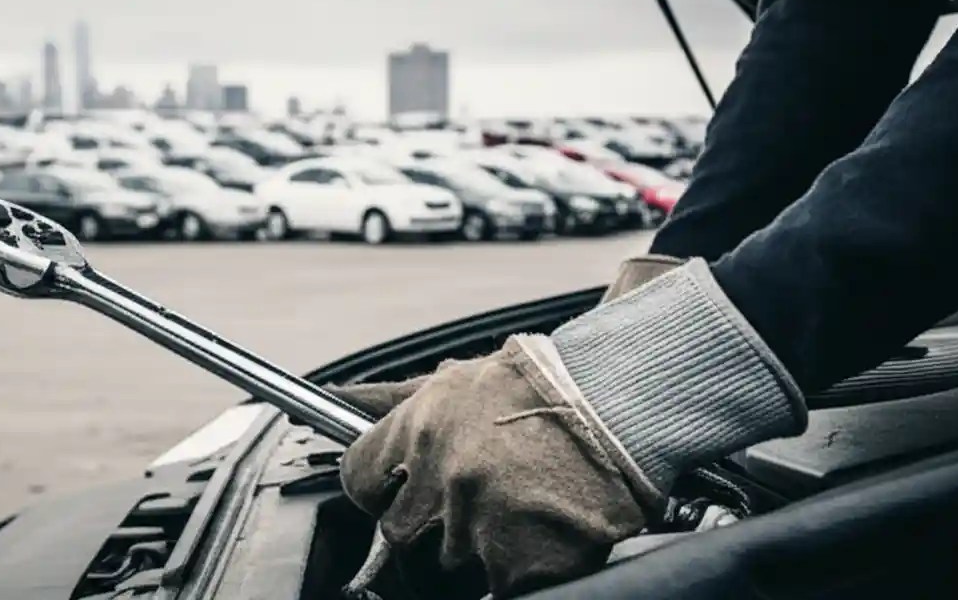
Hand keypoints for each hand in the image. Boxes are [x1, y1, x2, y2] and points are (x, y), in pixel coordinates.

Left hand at [331, 336, 661, 597]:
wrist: (626, 400)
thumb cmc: (545, 384)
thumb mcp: (458, 378)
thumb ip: (389, 399)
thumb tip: (332, 397)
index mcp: (418, 428)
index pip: (358, 480)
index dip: (380, 489)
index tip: (400, 491)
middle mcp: (440, 476)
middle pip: (401, 531)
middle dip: (431, 522)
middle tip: (474, 501)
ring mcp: (477, 523)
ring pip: (452, 560)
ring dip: (481, 543)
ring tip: (520, 506)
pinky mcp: (518, 563)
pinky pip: (499, 587)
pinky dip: (519, 569)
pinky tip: (540, 533)